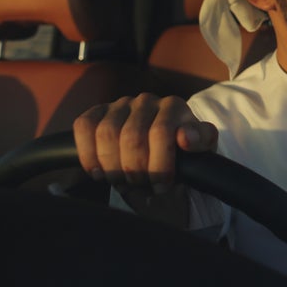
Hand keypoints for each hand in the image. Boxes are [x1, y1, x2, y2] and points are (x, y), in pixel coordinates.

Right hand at [73, 93, 217, 191]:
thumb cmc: (181, 151)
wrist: (160, 148)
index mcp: (174, 106)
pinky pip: (84, 127)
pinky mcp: (97, 112)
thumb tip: (186, 137)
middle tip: (141, 186)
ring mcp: (120, 104)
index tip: (162, 186)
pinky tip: (99, 172)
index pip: (160, 133)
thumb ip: (202, 141)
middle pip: (131, 137)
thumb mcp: (200, 149)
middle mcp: (147, 101)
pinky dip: (88, 154)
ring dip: (112, 166)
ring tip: (122, 182)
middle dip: (135, 170)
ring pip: (106, 134)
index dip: (159, 164)